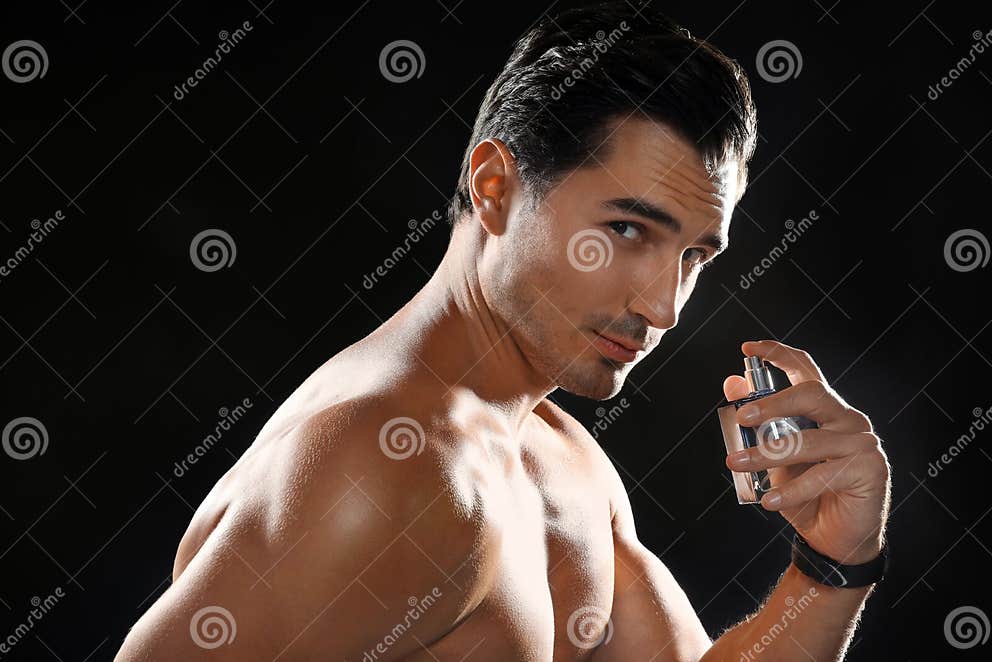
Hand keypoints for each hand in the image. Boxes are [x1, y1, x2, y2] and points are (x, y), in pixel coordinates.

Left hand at [723, 340, 891, 564]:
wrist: (834, 540)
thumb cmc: (806, 494)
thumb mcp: (774, 456)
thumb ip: (758, 422)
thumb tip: (731, 383)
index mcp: (825, 409)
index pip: (806, 370)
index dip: (779, 354)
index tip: (748, 347)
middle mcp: (847, 419)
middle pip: (811, 394)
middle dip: (773, 402)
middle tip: (741, 417)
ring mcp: (862, 442)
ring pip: (809, 439)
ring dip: (767, 453)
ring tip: (737, 463)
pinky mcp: (870, 468)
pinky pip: (823, 475)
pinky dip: (792, 489)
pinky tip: (770, 500)